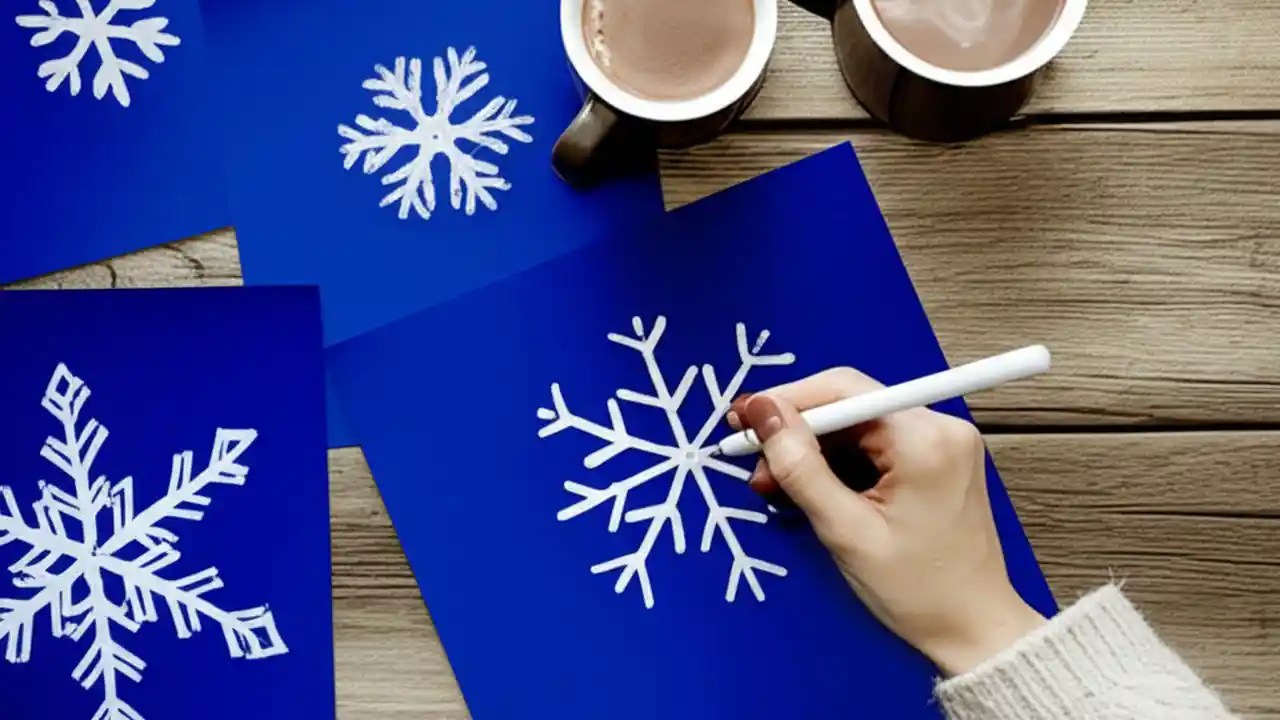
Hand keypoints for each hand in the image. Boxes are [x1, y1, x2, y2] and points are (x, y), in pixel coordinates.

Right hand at [728, 369, 1045, 674]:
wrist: (974, 629)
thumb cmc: (920, 592)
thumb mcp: (846, 531)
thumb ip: (800, 467)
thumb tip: (763, 412)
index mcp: (925, 440)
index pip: (842, 390)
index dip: (785, 402)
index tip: (743, 421)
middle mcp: (941, 427)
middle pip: (849, 404)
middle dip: (796, 430)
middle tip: (754, 460)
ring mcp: (942, 440)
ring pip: (857, 424)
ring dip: (813, 450)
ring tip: (777, 484)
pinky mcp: (937, 457)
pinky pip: (875, 442)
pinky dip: (839, 461)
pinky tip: (813, 488)